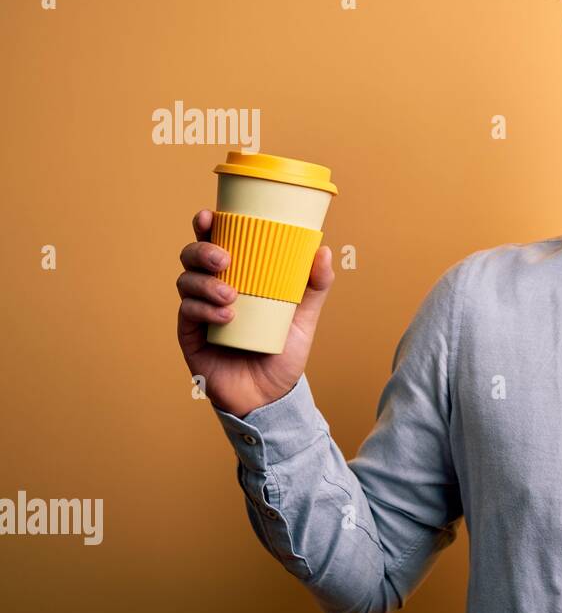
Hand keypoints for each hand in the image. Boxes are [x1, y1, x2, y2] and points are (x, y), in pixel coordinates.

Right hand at [176, 208, 334, 416]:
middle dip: (202, 251)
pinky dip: (204, 310)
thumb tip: (325, 250)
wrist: (270, 396)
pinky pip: (188, 314)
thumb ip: (315, 286)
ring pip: (186, 282)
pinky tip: (226, 317)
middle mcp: (212, 289)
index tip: (209, 216)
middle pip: (191, 257)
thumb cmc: (282, 353)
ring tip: (232, 297)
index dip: (206, 226)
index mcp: (235, 278)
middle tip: (225, 260)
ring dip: (206, 284)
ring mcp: (198, 312)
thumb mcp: (304, 317)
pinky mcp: (190, 336)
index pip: (215, 244)